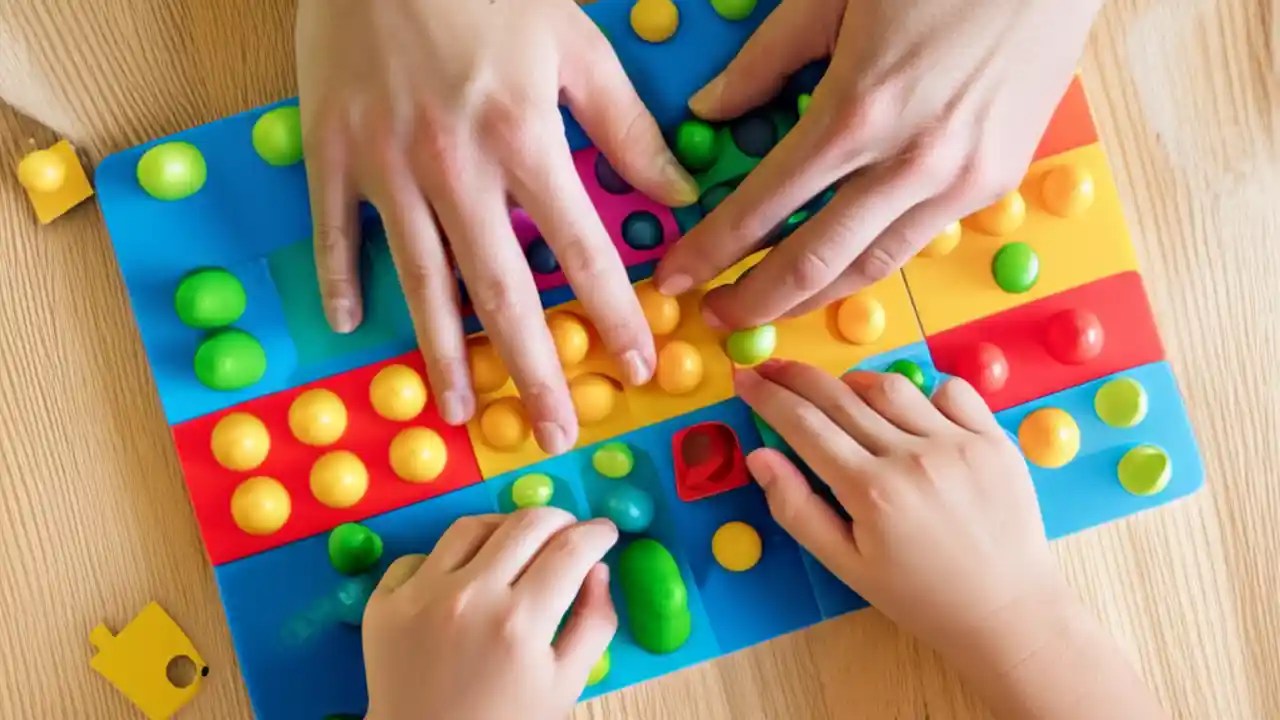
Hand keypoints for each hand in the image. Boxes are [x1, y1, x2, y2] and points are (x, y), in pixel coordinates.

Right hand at [296, 0, 698, 452]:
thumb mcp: (573, 43)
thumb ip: (625, 127)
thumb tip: (677, 193)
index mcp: (524, 140)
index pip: (582, 252)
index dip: (616, 316)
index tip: (639, 369)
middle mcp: (456, 170)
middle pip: (503, 293)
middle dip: (536, 371)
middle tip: (557, 433)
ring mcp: (386, 166)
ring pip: (421, 282)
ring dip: (445, 355)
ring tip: (463, 413)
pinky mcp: (331, 153)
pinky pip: (334, 232)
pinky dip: (340, 280)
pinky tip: (349, 327)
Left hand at [362, 509, 618, 719]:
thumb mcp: (565, 685)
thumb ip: (593, 623)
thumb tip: (598, 568)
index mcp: (520, 622)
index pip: (571, 548)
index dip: (597, 533)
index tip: (604, 533)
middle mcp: (469, 597)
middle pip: (526, 523)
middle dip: (560, 519)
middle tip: (569, 533)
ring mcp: (419, 595)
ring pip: (472, 525)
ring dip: (506, 528)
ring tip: (519, 545)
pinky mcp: (383, 602)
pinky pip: (421, 556)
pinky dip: (449, 559)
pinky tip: (464, 578)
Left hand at [656, 0, 1101, 327]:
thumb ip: (765, 63)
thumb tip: (712, 109)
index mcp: (858, 112)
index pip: (763, 207)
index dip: (712, 250)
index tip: (675, 278)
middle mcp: (911, 161)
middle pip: (817, 261)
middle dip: (758, 299)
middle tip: (716, 317)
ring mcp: (962, 179)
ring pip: (874, 266)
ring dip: (816, 296)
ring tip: (773, 304)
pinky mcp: (998, 181)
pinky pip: (920, 239)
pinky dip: (873, 259)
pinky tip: (842, 263)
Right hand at [735, 361, 1067, 664]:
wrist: (1007, 612)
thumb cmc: (919, 596)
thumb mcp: (846, 565)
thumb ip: (797, 509)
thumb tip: (759, 456)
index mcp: (871, 491)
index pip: (804, 425)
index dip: (768, 396)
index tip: (745, 378)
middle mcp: (913, 457)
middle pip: (840, 396)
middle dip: (796, 376)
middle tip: (772, 366)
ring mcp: (958, 443)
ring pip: (891, 386)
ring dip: (855, 382)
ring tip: (838, 392)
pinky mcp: (993, 439)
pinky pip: (951, 391)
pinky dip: (921, 392)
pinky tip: (908, 409)